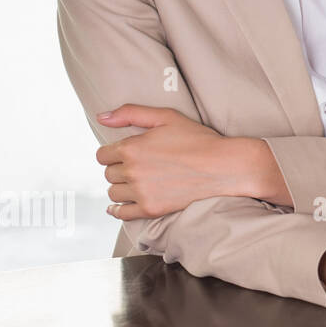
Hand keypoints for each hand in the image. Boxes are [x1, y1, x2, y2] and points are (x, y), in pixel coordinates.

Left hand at [96, 105, 246, 218]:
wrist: (224, 166)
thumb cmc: (198, 140)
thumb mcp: (167, 117)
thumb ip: (130, 113)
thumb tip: (101, 117)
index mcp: (131, 148)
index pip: (103, 155)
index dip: (114, 153)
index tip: (127, 154)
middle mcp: (132, 171)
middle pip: (108, 174)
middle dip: (120, 169)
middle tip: (140, 166)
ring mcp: (141, 192)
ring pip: (113, 193)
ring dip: (122, 188)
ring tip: (139, 182)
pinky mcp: (150, 209)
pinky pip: (121, 213)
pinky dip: (118, 210)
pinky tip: (121, 206)